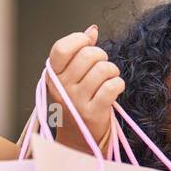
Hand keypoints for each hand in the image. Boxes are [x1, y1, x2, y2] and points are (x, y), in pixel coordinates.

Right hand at [45, 25, 121, 152]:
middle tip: (103, 66)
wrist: (77, 140)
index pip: (61, 48)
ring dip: (112, 71)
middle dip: (101, 56)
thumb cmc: (77, 103)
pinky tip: (114, 89)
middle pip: (88, 55)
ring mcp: (76, 102)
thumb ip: (79, 52)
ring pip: (103, 69)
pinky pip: (112, 86)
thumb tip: (92, 30)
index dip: (79, 40)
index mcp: (52, 76)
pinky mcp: (92, 113)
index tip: (87, 44)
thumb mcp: (71, 78)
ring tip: (109, 79)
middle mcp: (61, 88)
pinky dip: (118, 84)